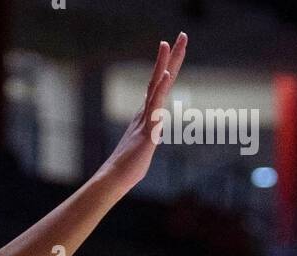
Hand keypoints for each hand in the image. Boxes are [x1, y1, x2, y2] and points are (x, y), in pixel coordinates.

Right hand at [103, 33, 187, 191]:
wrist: (114, 179)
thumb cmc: (128, 168)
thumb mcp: (144, 147)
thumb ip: (150, 135)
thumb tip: (152, 134)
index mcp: (146, 115)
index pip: (159, 86)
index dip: (167, 66)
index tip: (172, 48)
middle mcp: (145, 112)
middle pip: (160, 78)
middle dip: (172, 56)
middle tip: (182, 35)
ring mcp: (145, 119)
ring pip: (156, 86)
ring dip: (164, 64)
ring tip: (168, 43)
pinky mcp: (147, 130)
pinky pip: (155, 106)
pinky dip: (160, 89)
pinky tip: (165, 74)